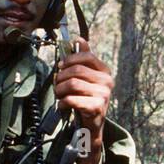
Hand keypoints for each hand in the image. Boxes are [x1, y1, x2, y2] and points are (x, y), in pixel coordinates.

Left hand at [53, 38, 113, 163]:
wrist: (92, 125)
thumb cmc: (87, 99)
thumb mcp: (86, 78)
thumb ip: (83, 59)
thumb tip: (78, 38)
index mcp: (104, 71)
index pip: (86, 56)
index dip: (69, 59)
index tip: (60, 66)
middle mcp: (107, 81)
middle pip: (76, 70)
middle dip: (61, 77)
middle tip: (56, 84)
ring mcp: (104, 94)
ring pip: (72, 84)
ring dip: (60, 90)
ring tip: (59, 95)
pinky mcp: (97, 107)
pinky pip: (72, 99)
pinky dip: (62, 103)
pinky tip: (62, 105)